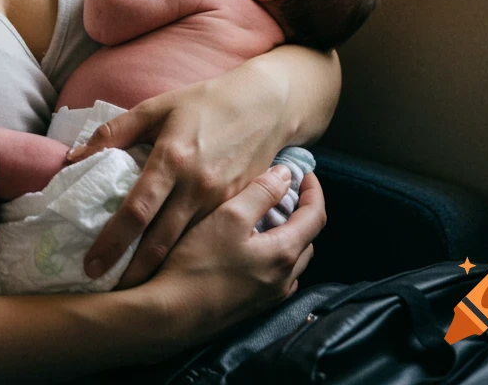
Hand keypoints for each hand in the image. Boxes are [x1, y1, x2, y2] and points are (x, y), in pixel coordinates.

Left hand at [64, 65, 291, 289]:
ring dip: (159, 272)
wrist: (266, 104)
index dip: (112, 241)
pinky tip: (169, 270)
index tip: (91, 264)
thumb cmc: (205, 102)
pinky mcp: (240, 209)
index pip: (137, 210)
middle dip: (132, 272)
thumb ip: (115, 131)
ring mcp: (221, 201)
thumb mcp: (157, 106)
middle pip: (160, 242)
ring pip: (185, 248)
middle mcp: (197, 186)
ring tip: (131, 291)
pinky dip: (187, 258)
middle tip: (105, 293)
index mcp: (172, 158)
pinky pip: (208, 240)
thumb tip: (74, 157)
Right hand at [153, 167, 324, 346]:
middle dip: (301, 211)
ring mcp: (270, 297)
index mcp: (284, 254)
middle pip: (307, 238)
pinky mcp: (253, 307)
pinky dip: (274, 254)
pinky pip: (277, 275)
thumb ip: (261, 192)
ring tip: (265, 216)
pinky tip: (250, 246)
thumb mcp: (228, 216)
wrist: (171, 314)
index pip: (316, 217)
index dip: (314, 191)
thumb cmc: (197, 263)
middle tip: (283, 191)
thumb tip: (286, 175)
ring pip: (293, 259)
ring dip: (288, 234)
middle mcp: (284, 279)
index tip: (305, 172)